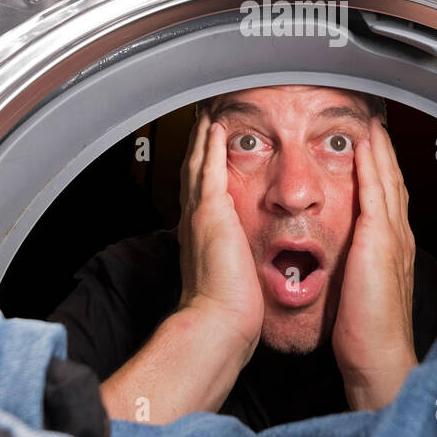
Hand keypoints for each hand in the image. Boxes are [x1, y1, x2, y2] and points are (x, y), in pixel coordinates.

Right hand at [176, 110, 263, 358]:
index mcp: (201, 234)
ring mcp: (200, 214)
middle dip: (199, 144)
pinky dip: (211, 145)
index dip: (203, 166)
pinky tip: (217, 127)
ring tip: (208, 113)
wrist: (218, 322)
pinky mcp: (210, 212)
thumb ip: (234, 260)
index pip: (201, 191)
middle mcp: (195, 220)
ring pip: (198, 163)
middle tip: (203, 118)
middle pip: (193, 170)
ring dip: (203, 137)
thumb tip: (243, 260)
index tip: (209, 148)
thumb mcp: (230, 275)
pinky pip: (210, 168)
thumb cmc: (228, 310)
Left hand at [332, 116, 417, 409]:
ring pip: (388, 177)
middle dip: (384, 148)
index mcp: (392, 246)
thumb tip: (340, 252)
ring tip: (371, 119)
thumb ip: (354, 263)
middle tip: (376, 120)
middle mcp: (397, 235)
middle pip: (393, 179)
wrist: (377, 354)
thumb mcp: (359, 286)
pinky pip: (376, 191)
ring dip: (379, 146)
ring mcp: (392, 235)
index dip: (381, 167)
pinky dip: (372, 164)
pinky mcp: (380, 239)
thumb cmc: (364, 330)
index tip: (371, 143)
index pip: (387, 196)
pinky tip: (364, 144)